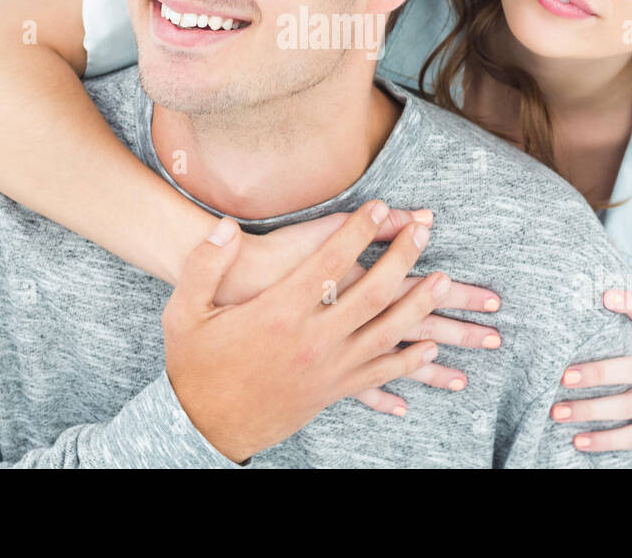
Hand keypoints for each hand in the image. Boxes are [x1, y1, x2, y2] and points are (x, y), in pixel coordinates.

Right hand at [163, 199, 454, 463]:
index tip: (379, 206)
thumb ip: (206, 264)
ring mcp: (327, 370)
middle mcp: (311, 341)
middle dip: (404, 259)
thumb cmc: (194, 363)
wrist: (201, 424)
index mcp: (279, 313)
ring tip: (444, 282)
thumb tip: (225, 225)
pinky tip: (428, 350)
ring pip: (386, 334)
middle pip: (371, 294)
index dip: (359, 230)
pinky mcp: (332, 393)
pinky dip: (408, 363)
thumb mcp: (186, 310)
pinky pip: (380, 375)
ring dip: (419, 306)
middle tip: (425, 233)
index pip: (330, 262)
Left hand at [549, 289, 631, 452]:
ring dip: (591, 410)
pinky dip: (605, 440)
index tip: (605, 295)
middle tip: (563, 377)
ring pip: (629, 405)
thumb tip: (556, 314)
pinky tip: (578, 440)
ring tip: (558, 412)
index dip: (631, 304)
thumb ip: (610, 331)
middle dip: (597, 373)